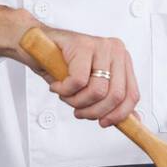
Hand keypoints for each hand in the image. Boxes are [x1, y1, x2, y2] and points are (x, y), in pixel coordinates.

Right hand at [20, 24, 140, 127]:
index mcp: (122, 60)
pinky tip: (57, 85)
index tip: (104, 122)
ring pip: (97, 90)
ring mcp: (100, 46)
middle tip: (79, 111)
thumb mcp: (91, 85)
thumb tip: (132, 121)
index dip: (118, 115)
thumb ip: (111, 101)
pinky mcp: (82, 45)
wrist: (34, 44)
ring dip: (77, 101)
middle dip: (94, 111)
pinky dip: (64, 90)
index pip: (132, 94)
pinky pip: (78, 81)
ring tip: (66, 95)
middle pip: (115, 95)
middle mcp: (116, 51)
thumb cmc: (62, 64)